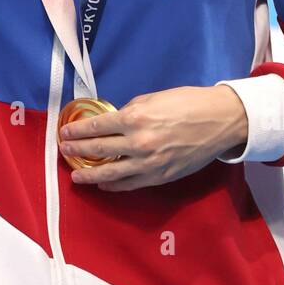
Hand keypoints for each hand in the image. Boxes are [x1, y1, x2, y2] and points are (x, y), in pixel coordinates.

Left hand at [58, 85, 248, 191]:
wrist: (219, 121)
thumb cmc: (187, 103)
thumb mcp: (153, 98)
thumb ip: (129, 111)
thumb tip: (112, 121)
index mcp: (135, 118)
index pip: (97, 127)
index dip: (78, 131)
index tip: (65, 133)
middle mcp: (138, 143)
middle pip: (99, 150)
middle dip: (78, 151)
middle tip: (65, 151)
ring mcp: (149, 163)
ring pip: (111, 173)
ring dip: (89, 175)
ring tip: (76, 176)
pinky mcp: (160, 177)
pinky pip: (130, 185)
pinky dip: (113, 185)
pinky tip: (103, 183)